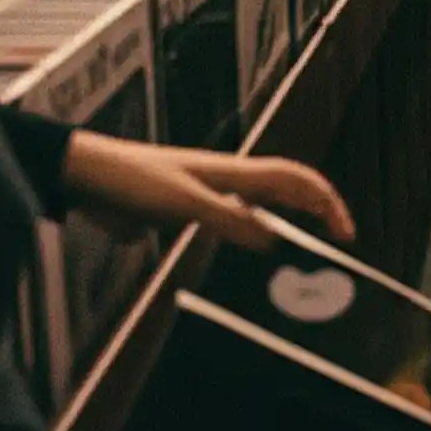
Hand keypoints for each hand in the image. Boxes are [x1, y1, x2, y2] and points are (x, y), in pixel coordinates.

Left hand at [61, 130, 354, 250]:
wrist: (85, 174)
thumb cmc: (131, 180)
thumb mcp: (182, 203)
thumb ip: (227, 220)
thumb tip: (273, 240)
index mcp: (233, 172)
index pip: (296, 180)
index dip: (326, 201)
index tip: (345, 232)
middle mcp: (228, 180)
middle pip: (288, 189)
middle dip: (319, 211)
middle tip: (338, 243)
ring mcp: (209, 193)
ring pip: (265, 205)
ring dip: (291, 222)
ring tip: (306, 254)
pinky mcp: (188, 209)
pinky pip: (236, 222)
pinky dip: (257, 236)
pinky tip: (252, 257)